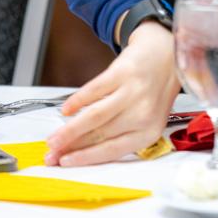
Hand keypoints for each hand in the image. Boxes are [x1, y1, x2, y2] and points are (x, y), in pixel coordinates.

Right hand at [45, 20, 180, 165]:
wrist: (167, 54)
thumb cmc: (154, 90)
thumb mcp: (146, 117)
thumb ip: (120, 133)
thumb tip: (81, 149)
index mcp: (150, 130)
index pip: (113, 150)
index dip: (85, 158)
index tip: (65, 163)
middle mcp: (144, 113)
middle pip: (100, 134)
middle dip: (70, 147)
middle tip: (50, 154)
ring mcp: (134, 92)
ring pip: (95, 117)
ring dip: (69, 130)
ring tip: (53, 139)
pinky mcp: (124, 72)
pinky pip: (94, 90)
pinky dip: (77, 101)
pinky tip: (65, 110)